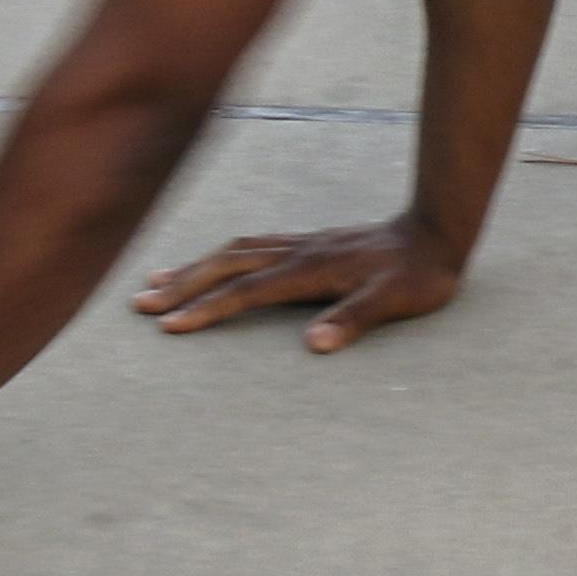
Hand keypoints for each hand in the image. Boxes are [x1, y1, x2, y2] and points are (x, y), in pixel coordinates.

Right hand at [131, 215, 467, 353]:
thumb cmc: (418, 274)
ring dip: (194, 266)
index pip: (248, 291)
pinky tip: (211, 263)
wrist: (437, 232)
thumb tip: (315, 343)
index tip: (171, 326)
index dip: (209, 309)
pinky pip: (251, 246)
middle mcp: (299, 252)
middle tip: (139, 303)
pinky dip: (221, 255)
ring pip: (234, 251)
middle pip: (227, 265)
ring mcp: (302, 244)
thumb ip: (355, 319)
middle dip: (182, 285)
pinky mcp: (308, 243)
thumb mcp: (396, 301)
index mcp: (312, 269)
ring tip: (156, 280)